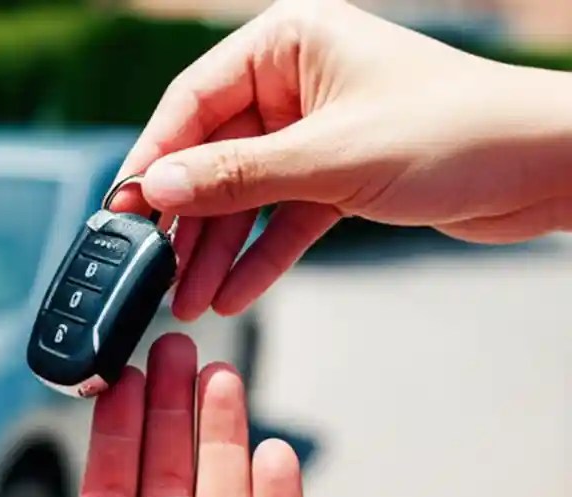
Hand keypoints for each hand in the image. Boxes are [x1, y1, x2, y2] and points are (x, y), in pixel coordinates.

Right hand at [112, 0, 571, 319]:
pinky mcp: (338, 174)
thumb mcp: (329, 158)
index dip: (154, 159)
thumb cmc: (458, 132)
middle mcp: (296, 81)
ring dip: (218, 247)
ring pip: (245, 192)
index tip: (122, 209)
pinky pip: (282, 216)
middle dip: (187, 218)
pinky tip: (233, 292)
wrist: (549, 167)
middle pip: (213, 153)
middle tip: (151, 268)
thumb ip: (235, 177)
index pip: (192, 100)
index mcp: (288, 42)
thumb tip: (154, 190)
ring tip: (186, 298)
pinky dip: (261, 255)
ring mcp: (315, 130)